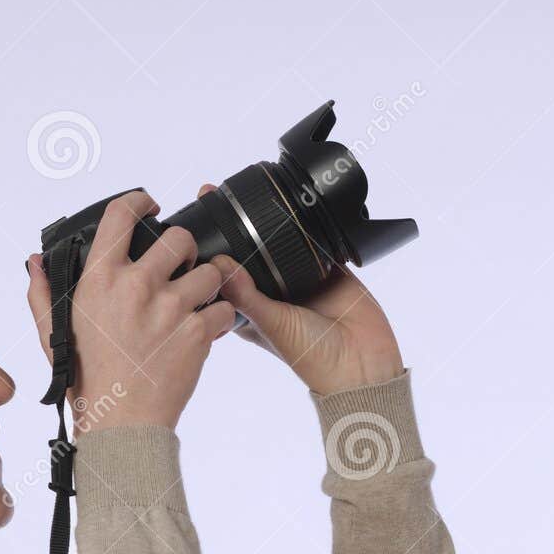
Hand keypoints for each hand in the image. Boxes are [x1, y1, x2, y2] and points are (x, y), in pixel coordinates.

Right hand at [26, 190, 235, 433]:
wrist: (121, 424)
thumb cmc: (86, 381)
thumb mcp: (53, 335)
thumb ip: (44, 293)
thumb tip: (37, 262)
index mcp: (100, 279)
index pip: (121, 215)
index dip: (141, 201)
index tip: (151, 205)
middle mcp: (137, 286)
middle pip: (179, 237)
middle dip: (185, 249)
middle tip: (182, 265)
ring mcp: (171, 308)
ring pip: (210, 271)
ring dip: (208, 284)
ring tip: (197, 301)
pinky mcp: (198, 332)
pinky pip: (225, 309)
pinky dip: (221, 319)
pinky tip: (207, 330)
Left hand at [198, 183, 403, 396]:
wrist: (362, 361)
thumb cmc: (312, 357)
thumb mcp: (271, 325)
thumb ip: (245, 295)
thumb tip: (217, 265)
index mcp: (249, 310)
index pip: (221, 278)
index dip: (207, 256)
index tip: (191, 229)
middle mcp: (271, 292)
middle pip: (247, 254)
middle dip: (233, 230)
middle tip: (213, 196)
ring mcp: (299, 279)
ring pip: (277, 243)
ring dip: (267, 222)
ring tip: (246, 193)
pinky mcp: (327, 268)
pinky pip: (313, 239)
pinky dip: (305, 225)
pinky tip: (292, 207)